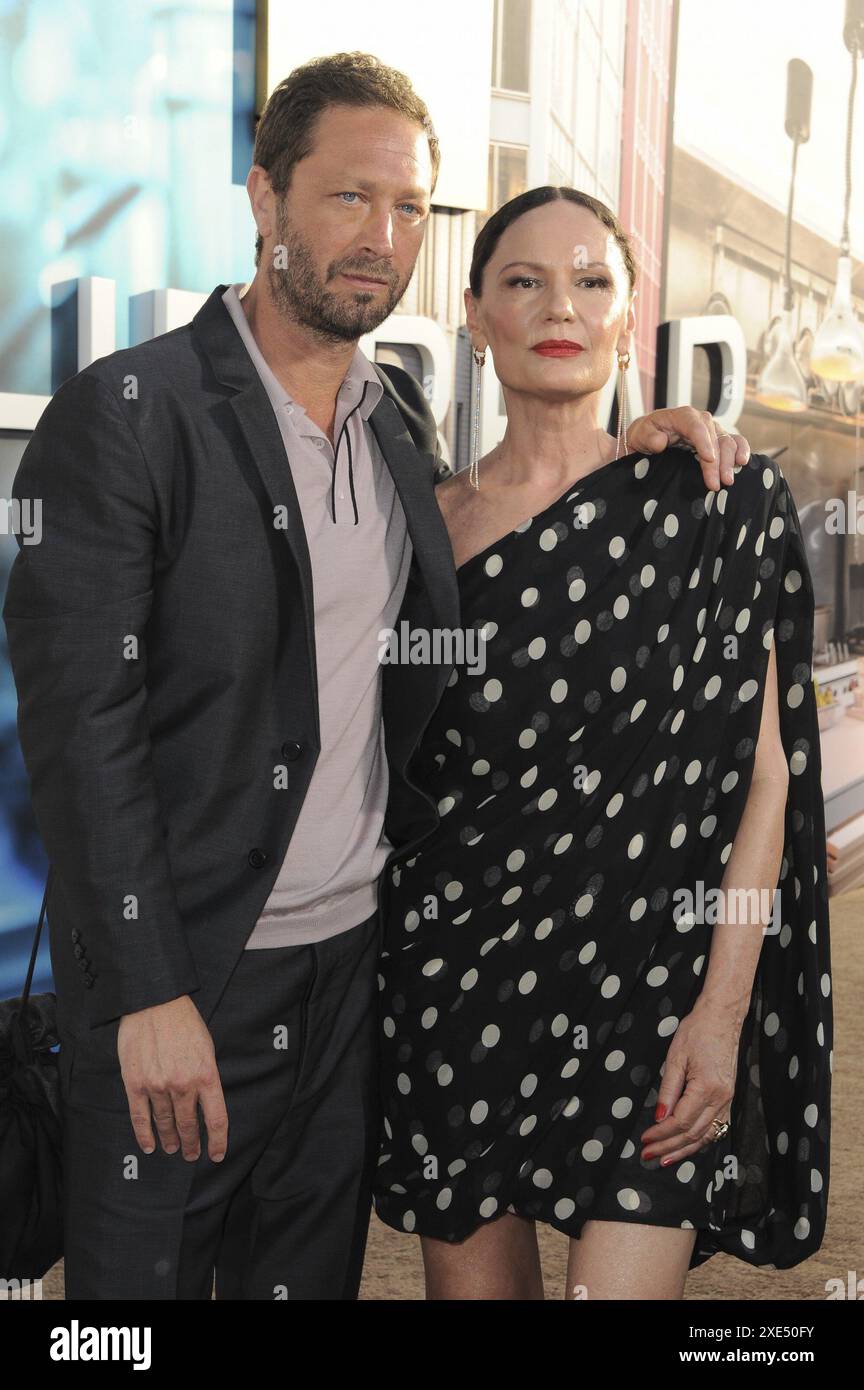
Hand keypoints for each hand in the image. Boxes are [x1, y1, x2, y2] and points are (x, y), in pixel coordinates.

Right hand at [117, 994, 227, 1162]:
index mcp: (206, 1075)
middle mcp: (183, 1085)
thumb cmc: (184, 1022)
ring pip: (165, 1122)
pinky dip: (144, 1135)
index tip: (215, 1154)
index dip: (217, 1141)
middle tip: (191, 1154)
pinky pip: (140, 1117)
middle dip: (191, 1143)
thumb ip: (206, 1075)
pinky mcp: (136, 1084)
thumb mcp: (207, 1047)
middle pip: (189, 1125)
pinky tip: (149, 1145)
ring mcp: (158, 1086)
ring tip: (172, 1148)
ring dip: (170, 1139)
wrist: (154, 1003)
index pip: (216, 1119)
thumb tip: (205, 1100)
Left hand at [627, 408, 750, 490]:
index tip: (708, 459)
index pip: (696, 425)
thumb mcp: (639, 435)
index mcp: (681, 416)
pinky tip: (742, 463)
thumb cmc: (644, 437)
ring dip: (729, 461)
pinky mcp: (718, 440)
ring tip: (728, 481)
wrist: (647, 441)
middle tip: (716, 483)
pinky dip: (741, 451)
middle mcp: (700, 420)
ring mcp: (711, 430)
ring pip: (727, 441)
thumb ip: (648, 437)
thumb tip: (660, 442)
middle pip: (715, 437)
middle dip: (717, 461)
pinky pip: (735, 442)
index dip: (704, 441)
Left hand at [639, 997, 740, 1166]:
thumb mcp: (676, 1057)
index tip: (644, 1139)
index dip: (661, 1134)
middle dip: (668, 1147)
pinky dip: (699, 1141)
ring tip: (664, 1158)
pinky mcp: (728, 1099)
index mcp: (707, 1088)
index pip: (680, 1122)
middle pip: (692, 1133)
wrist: (722, 1018)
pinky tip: (686, 1147)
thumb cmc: (697, 1032)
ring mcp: (728, 1101)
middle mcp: (721, 1099)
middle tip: (648, 1155)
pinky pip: (715, 1128)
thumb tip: (660, 1118)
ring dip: (684, 1149)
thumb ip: (668, 1090)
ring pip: (705, 1135)